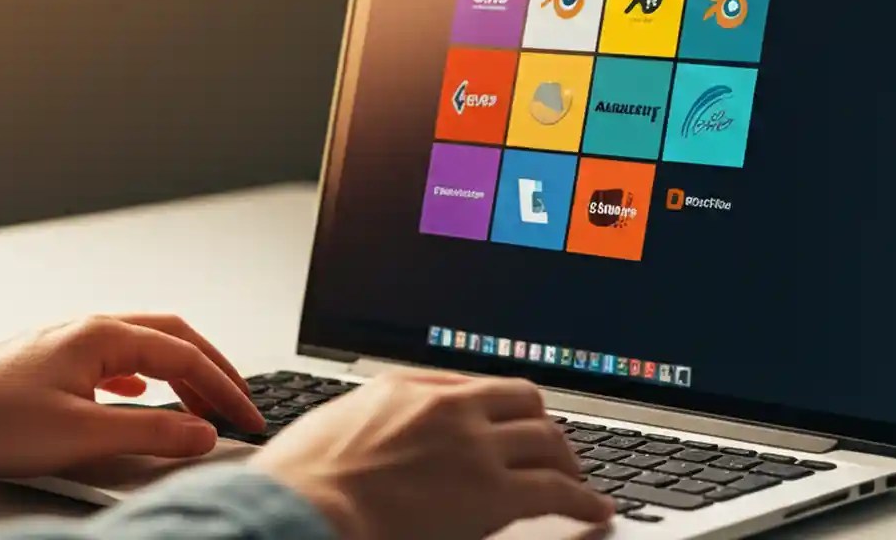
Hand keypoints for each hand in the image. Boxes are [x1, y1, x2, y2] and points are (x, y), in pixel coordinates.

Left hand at [0, 314, 263, 481]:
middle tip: (239, 404)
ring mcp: (67, 342)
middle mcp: (88, 328)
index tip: (247, 418)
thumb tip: (202, 434)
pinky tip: (139, 394)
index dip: (225, 389)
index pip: (187, 356)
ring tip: (201, 403)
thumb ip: (151, 433)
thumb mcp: (81, 435)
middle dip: (214, 370)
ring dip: (181, 372)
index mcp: (103, 335)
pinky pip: (115, 359)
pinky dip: (145, 376)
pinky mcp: (49, 363)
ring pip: (145, 346)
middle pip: (174, 338)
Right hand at [249, 369, 613, 539]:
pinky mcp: (492, 494)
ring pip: (546, 441)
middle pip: (523, 401)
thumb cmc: (300, 481)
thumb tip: (378, 428)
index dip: (501, 407)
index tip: (510, 419)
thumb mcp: (332, 424)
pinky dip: (584, 500)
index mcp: (408, 388)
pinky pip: (557, 491)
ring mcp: (474, 449)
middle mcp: (449, 408)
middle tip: (549, 447)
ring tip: (575, 479)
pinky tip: (595, 509)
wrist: (302, 509)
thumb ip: (371, 419)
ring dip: (566, 461)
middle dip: (542, 424)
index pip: (474, 385)